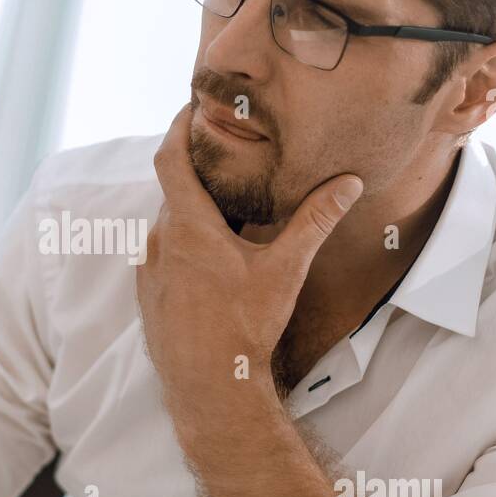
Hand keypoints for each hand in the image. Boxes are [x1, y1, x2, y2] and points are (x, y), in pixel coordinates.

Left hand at [135, 103, 362, 424]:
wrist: (208, 387)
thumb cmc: (243, 328)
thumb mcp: (284, 271)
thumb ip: (313, 221)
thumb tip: (348, 184)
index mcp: (187, 227)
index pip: (169, 158)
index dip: (177, 128)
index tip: (190, 109)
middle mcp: (159, 242)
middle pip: (173, 191)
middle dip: (197, 173)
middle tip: (226, 157)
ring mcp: (148, 269)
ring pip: (168, 224)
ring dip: (192, 212)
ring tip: (226, 208)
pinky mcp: (147, 294)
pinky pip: (162, 253)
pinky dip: (182, 242)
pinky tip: (212, 257)